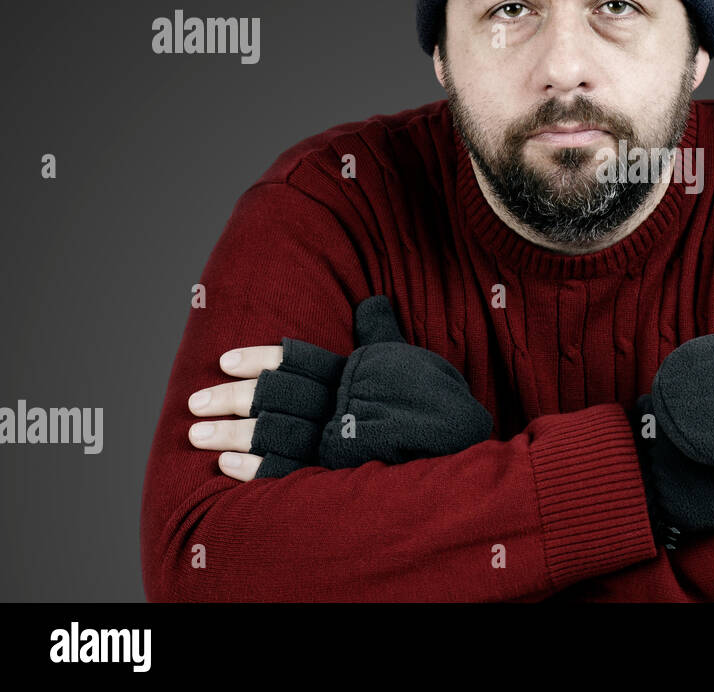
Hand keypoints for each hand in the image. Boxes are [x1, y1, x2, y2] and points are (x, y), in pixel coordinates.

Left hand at [187, 295, 492, 481]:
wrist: (462, 442)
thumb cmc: (434, 401)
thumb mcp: (408, 360)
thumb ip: (382, 334)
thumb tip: (371, 301)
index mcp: (356, 371)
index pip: (299, 359)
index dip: (259, 358)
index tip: (225, 360)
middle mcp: (344, 400)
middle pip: (276, 394)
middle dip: (231, 397)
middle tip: (195, 402)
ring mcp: (342, 436)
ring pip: (275, 431)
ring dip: (232, 432)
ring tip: (198, 434)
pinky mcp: (342, 470)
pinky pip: (292, 470)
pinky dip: (256, 468)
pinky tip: (227, 466)